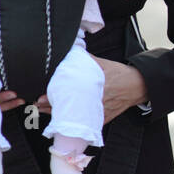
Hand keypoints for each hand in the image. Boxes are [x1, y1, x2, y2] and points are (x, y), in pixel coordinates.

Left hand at [34, 56, 148, 124]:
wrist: (137, 86)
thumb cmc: (119, 74)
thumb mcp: (101, 63)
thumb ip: (84, 59)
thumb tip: (69, 51)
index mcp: (91, 87)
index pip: (66, 95)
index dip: (51, 98)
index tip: (40, 97)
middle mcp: (92, 102)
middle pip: (66, 108)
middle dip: (50, 107)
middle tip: (37, 104)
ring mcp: (97, 113)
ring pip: (73, 118)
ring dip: (58, 115)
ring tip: (43, 110)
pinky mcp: (101, 119)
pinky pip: (85, 123)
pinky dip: (73, 122)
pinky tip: (63, 119)